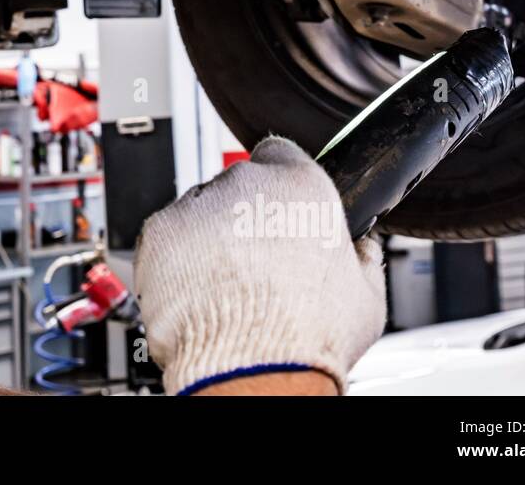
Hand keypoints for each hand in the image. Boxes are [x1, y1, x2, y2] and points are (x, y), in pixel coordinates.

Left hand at [134, 136, 385, 394]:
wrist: (249, 370)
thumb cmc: (306, 337)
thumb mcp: (365, 296)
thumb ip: (360, 257)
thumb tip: (360, 248)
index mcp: (300, 185)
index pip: (281, 154)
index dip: (280, 184)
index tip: (281, 209)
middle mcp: (246, 184)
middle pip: (239, 185)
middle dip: (245, 215)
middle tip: (256, 261)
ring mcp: (197, 205)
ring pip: (200, 210)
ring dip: (209, 236)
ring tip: (226, 285)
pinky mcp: (158, 231)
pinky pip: (167, 236)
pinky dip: (175, 258)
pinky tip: (197, 290)